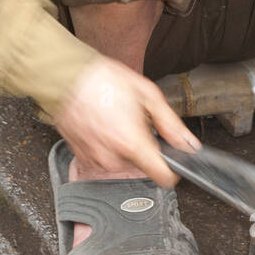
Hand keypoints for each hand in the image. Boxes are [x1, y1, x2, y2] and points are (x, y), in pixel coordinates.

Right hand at [54, 56, 199, 187]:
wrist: (66, 77)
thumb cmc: (102, 80)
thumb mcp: (147, 94)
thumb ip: (171, 124)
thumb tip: (188, 143)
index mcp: (131, 143)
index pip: (163, 177)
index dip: (172, 168)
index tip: (171, 157)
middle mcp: (112, 158)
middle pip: (141, 164)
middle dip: (142, 145)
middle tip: (134, 121)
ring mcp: (94, 159)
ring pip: (122, 161)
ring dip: (123, 145)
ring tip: (115, 119)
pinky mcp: (81, 157)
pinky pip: (103, 157)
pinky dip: (106, 144)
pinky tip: (102, 124)